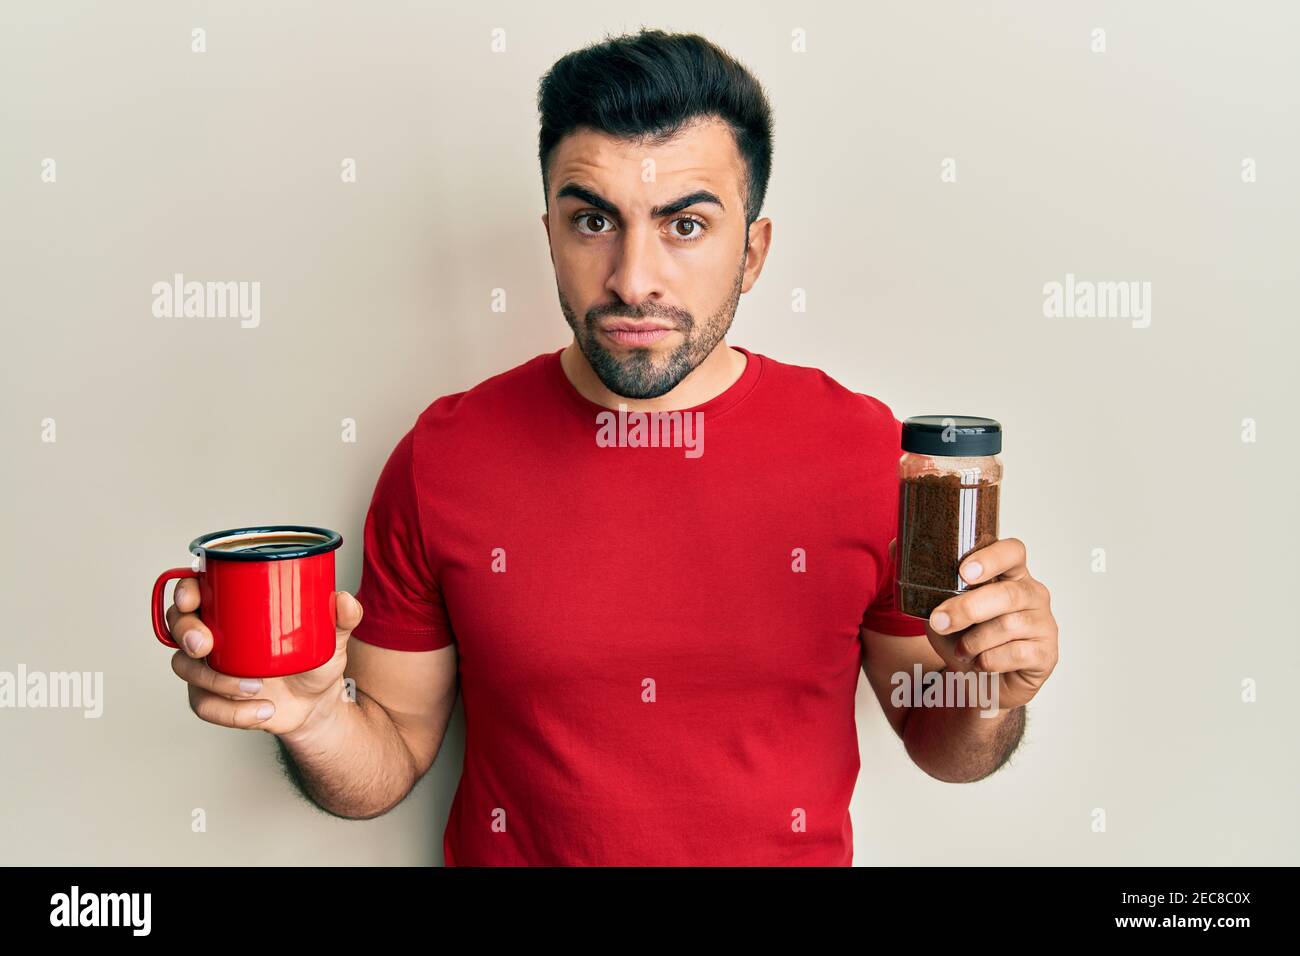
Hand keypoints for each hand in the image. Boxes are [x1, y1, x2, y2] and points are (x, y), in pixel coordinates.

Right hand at [164, 579, 363, 735]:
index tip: (192, 598)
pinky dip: (232, 712)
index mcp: (234, 607)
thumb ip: (344, 616)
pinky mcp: (213, 697)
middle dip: (185, 632)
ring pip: (185, 667)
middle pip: (177, 624)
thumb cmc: (314, 658)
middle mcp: (214, 633)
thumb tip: (344, 600)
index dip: (184, 590)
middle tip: (205, 645)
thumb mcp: (333, 636)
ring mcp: (209, 666)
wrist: (317, 702)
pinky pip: (204, 705)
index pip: (195, 588)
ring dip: (215, 679)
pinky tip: (262, 711)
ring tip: (255, 687)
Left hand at [891, 536, 1058, 709]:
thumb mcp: (937, 605)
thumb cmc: (962, 637)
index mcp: (1009, 574)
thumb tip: (893, 545)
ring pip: (1009, 625)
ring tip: (961, 649)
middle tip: (940, 621)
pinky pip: (1017, 653)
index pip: (1013, 551)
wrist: (977, 683)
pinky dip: (990, 660)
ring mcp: (1043, 624)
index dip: (992, 558)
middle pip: (1008, 593)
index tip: (964, 571)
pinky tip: (979, 663)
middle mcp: (1032, 594)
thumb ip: (921, 577)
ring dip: (975, 640)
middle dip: (968, 608)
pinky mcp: (1047, 654)